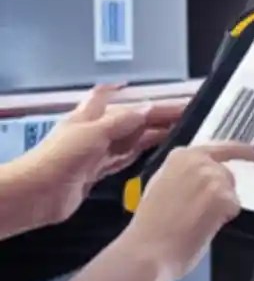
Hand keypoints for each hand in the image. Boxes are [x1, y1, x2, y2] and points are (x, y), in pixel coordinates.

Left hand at [5, 85, 187, 228]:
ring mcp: (98, 152)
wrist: (38, 193)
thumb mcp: (93, 132)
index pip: (112, 96)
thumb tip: (148, 108)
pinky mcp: (100, 172)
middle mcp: (96, 131)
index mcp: (91, 115)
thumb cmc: (61, 156)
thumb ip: (122, 121)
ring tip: (183, 133)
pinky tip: (159, 153)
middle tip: (189, 116)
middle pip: (131, 119)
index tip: (149, 88)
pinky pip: (127, 158)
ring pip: (132, 139)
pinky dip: (143, 154)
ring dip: (155, 135)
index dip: (128, 89)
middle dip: (156, 116)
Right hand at [119, 143, 253, 280]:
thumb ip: (184, 174)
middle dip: (219, 194)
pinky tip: (202, 225)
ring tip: (193, 220)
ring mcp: (212, 177)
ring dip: (219, 208)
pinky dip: (223, 219)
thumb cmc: (150, 226)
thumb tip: (201, 176)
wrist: (147, 251)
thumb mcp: (161, 185)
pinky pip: (233, 208)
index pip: (222, 148)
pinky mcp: (223, 196)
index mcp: (181, 156)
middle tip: (195, 213)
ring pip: (230, 192)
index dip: (245, 151)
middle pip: (226, 175)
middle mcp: (198, 161)